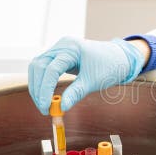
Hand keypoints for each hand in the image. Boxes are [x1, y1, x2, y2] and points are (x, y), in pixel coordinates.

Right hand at [28, 36, 144, 113]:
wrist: (118, 58)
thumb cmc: (109, 67)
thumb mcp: (93, 82)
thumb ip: (76, 93)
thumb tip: (61, 108)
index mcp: (72, 48)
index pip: (51, 69)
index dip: (45, 90)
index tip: (46, 107)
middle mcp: (62, 45)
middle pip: (39, 66)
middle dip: (38, 89)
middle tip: (44, 109)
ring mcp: (59, 49)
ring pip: (37, 67)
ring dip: (37, 85)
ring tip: (44, 104)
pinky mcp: (58, 55)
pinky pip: (43, 68)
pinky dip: (42, 81)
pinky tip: (46, 95)